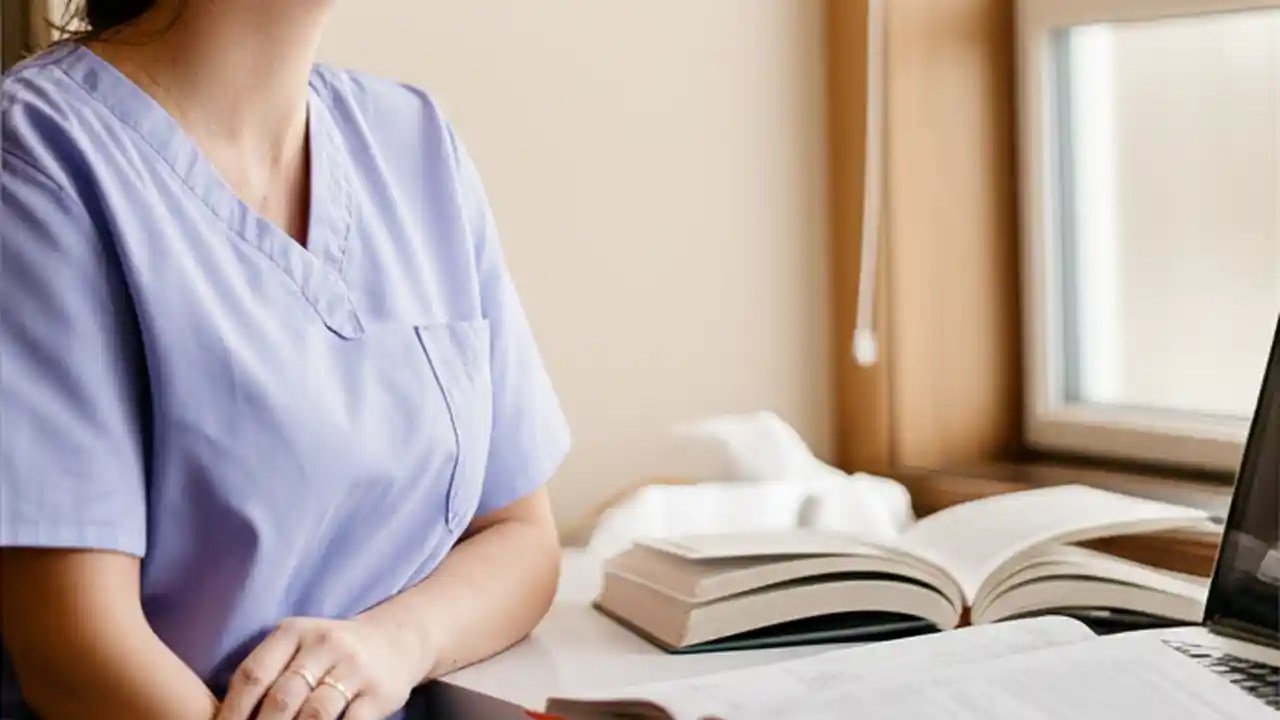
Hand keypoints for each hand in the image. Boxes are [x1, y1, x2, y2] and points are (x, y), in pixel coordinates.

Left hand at [216, 616, 429, 719]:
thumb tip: (223, 718)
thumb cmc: (329, 653)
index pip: (253, 675)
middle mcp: (324, 644)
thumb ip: (265, 674)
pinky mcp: (379, 693)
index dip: (231, 713)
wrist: (394, 640)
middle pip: (282, 698)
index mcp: (293, 632)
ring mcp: (354, 668)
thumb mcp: (296, 647)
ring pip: (316, 713)